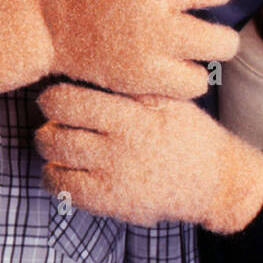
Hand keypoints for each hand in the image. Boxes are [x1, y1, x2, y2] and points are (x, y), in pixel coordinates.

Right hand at [35, 0, 239, 99]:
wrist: (54, 26)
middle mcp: (158, 23)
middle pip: (226, 41)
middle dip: (224, 36)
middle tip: (213, 33)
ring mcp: (150, 58)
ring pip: (208, 72)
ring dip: (202, 63)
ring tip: (191, 55)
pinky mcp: (140, 82)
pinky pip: (186, 88)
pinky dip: (184, 81)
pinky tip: (174, 70)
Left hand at [35, 82, 262, 231]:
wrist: (215, 182)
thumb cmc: (188, 133)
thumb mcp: (169, 99)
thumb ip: (134, 82)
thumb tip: (93, 59)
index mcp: (132, 116)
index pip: (71, 102)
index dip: (52, 97)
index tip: (54, 96)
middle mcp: (119, 148)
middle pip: (56, 133)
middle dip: (46, 124)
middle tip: (52, 120)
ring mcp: (113, 178)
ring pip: (56, 161)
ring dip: (48, 149)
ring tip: (54, 141)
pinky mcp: (111, 203)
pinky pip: (64, 190)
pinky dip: (53, 178)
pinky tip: (60, 169)